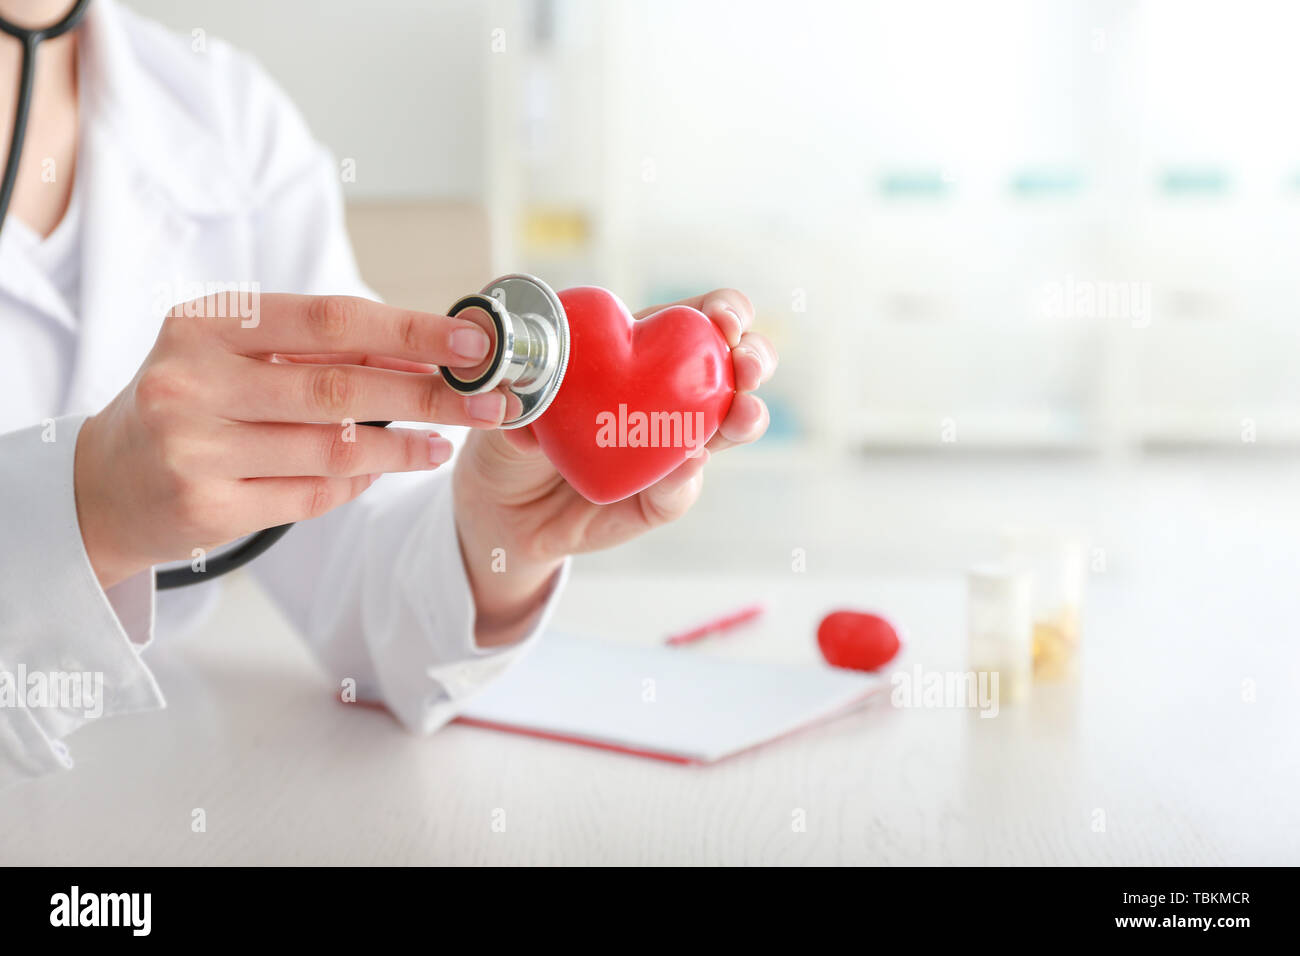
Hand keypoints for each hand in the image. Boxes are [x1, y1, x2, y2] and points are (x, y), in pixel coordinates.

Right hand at [75, 292, 519, 588]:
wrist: (102, 483)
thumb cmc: (188, 403)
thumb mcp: (235, 355)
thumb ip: (318, 350)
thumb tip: (426, 350)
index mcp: (205, 325)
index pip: (329, 320)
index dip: (409, 330)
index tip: (472, 341)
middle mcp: (191, 383)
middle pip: (341, 387)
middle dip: (428, 394)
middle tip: (487, 399)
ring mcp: (194, 450)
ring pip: (335, 450)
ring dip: (405, 448)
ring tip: (446, 440)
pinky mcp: (205, 509)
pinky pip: (313, 497)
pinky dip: (360, 484)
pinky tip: (388, 470)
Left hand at [453, 288, 776, 645]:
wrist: (502, 508)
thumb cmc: (513, 434)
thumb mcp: (507, 402)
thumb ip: (520, 395)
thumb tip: (533, 400)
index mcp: (642, 352)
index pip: (699, 320)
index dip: (724, 312)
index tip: (723, 319)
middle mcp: (670, 396)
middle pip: (732, 369)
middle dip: (753, 360)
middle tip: (745, 366)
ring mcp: (671, 448)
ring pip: (727, 428)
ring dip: (744, 419)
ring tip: (742, 418)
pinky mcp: (658, 500)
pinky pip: (679, 490)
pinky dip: (683, 478)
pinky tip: (685, 464)